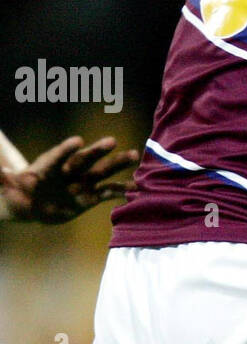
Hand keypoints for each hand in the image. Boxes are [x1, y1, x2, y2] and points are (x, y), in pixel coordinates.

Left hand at [1, 135, 138, 223]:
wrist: (32, 202)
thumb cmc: (18, 191)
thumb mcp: (7, 186)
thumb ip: (1, 178)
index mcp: (48, 167)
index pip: (57, 156)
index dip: (66, 150)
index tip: (78, 141)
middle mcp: (68, 172)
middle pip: (83, 159)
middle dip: (97, 150)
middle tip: (112, 140)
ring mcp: (81, 183)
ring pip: (101, 172)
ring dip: (116, 164)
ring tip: (134, 155)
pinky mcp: (89, 197)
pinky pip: (107, 193)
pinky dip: (120, 191)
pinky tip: (136, 188)